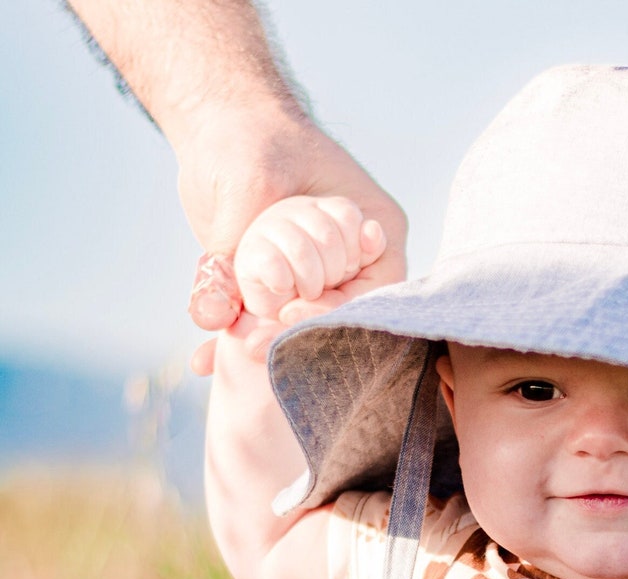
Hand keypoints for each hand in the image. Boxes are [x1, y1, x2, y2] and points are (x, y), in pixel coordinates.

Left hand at [181, 109, 406, 348]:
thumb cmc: (252, 135)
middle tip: (249, 348)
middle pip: (335, 316)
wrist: (218, 119)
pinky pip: (262, 318)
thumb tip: (211, 315)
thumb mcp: (249, 186)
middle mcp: (352, 259)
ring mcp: (317, 272)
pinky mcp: (279, 283)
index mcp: (375, 229)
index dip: (329, 314)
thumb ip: (233, 253)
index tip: (284, 319)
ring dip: (257, 342)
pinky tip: (202, 358)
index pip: (369, 293)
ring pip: (295, 323)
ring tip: (216, 360)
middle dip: (290, 336)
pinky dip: (233, 335)